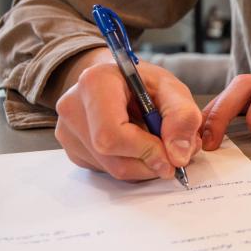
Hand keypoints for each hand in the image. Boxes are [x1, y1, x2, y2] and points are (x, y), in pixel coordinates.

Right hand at [52, 48, 202, 180]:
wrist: (114, 80)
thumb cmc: (141, 81)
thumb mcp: (170, 87)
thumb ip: (182, 115)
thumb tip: (178, 155)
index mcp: (94, 83)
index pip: (112, 134)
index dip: (146, 151)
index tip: (171, 154)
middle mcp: (73, 108)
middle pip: (113, 158)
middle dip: (150, 161)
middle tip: (172, 150)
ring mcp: (68, 133)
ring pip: (113, 170)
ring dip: (144, 166)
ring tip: (157, 143)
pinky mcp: (74, 151)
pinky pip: (107, 171)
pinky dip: (132, 165)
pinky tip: (138, 145)